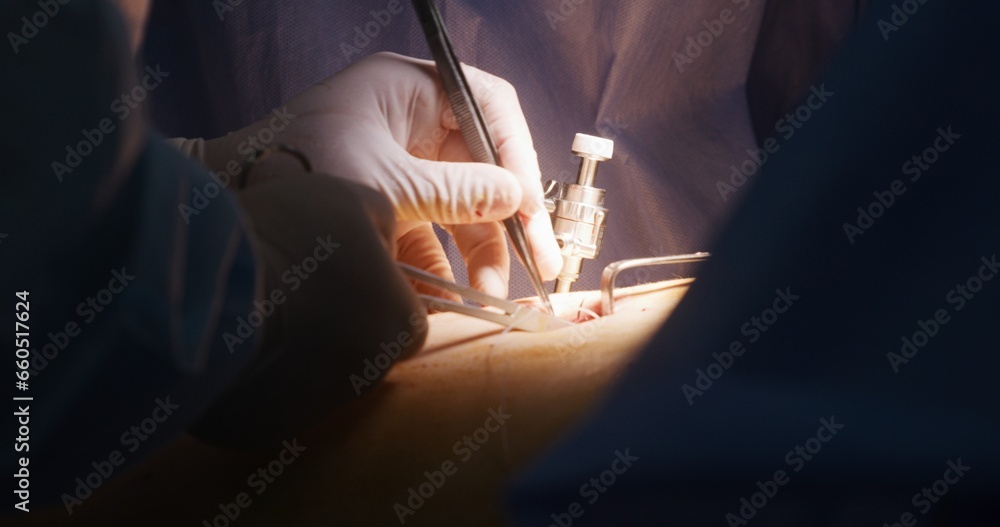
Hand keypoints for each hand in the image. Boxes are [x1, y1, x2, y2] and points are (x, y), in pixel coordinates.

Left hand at [201, 52, 561, 298]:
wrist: (223, 205)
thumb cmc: (296, 172)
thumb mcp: (388, 183)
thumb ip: (457, 193)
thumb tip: (515, 199)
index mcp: (408, 89)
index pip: (488, 108)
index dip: (518, 155)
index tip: (529, 206)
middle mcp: (408, 121)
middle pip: (481, 165)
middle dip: (505, 219)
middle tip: (537, 265)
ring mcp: (396, 163)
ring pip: (458, 205)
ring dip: (477, 251)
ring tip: (489, 295)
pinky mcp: (383, 204)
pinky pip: (428, 230)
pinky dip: (441, 263)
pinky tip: (453, 297)